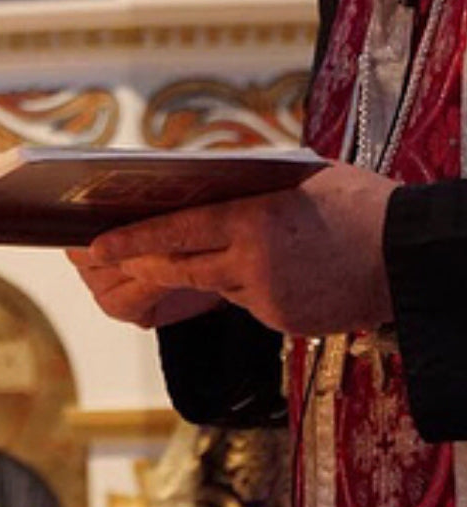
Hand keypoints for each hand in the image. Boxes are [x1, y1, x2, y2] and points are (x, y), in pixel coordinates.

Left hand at [89, 161, 399, 335]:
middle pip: (179, 268)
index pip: (174, 232)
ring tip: (245, 248)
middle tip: (112, 259)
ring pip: (216, 284)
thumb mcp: (302, 178)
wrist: (414, 258)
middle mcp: (250, 263)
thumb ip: (250, 186)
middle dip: (145, 264)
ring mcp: (265, 299)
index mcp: (252, 221)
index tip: (96, 245)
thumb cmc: (361, 205)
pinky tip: (284, 271)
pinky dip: (252, 287)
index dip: (131, 240)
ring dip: (213, 269)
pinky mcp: (281, 322)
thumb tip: (204, 185)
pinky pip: (249, 302)